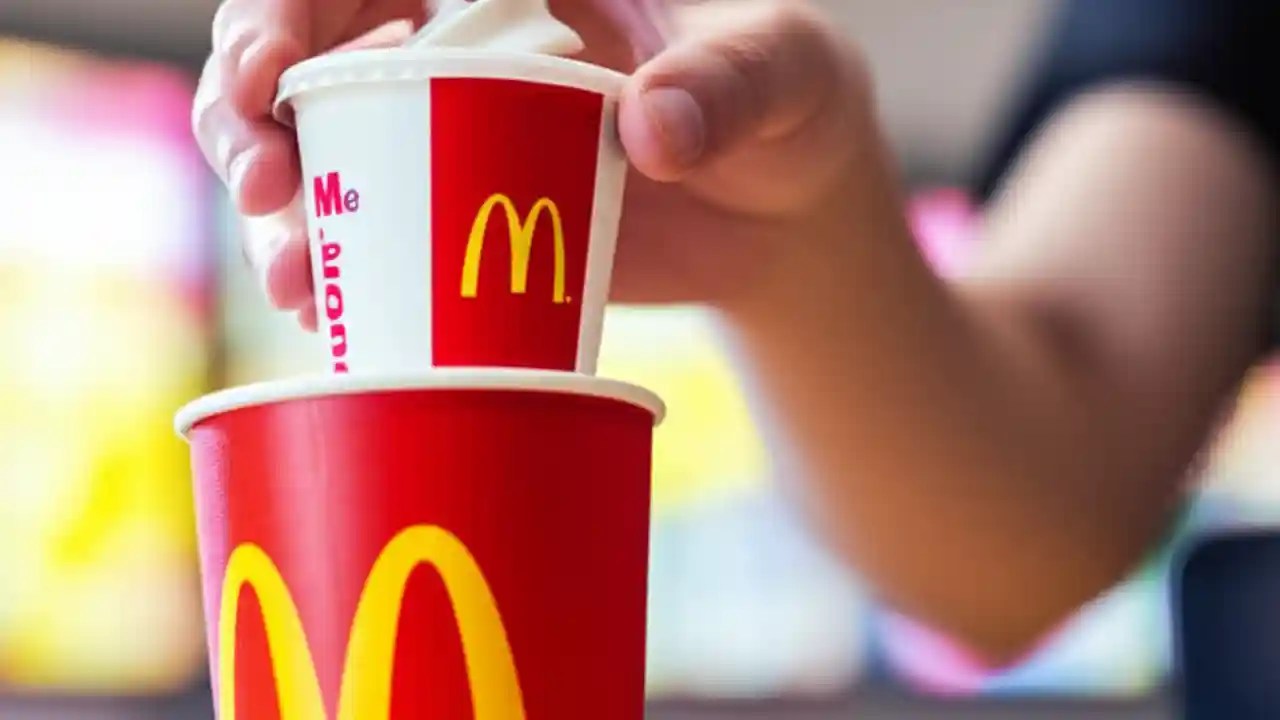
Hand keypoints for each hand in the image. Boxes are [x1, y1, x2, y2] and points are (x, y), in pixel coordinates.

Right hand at [194, 0, 880, 327]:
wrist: (782, 213)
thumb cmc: (784, 107)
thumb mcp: (780, 75)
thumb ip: (729, 81)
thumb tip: (650, 127)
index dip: (289, 7)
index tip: (271, 70)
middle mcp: (463, 43)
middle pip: (311, 55)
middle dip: (250, 113)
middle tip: (265, 188)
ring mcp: (453, 136)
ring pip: (320, 152)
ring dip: (279, 212)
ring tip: (291, 277)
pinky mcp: (462, 220)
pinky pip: (370, 238)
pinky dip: (332, 274)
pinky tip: (322, 313)